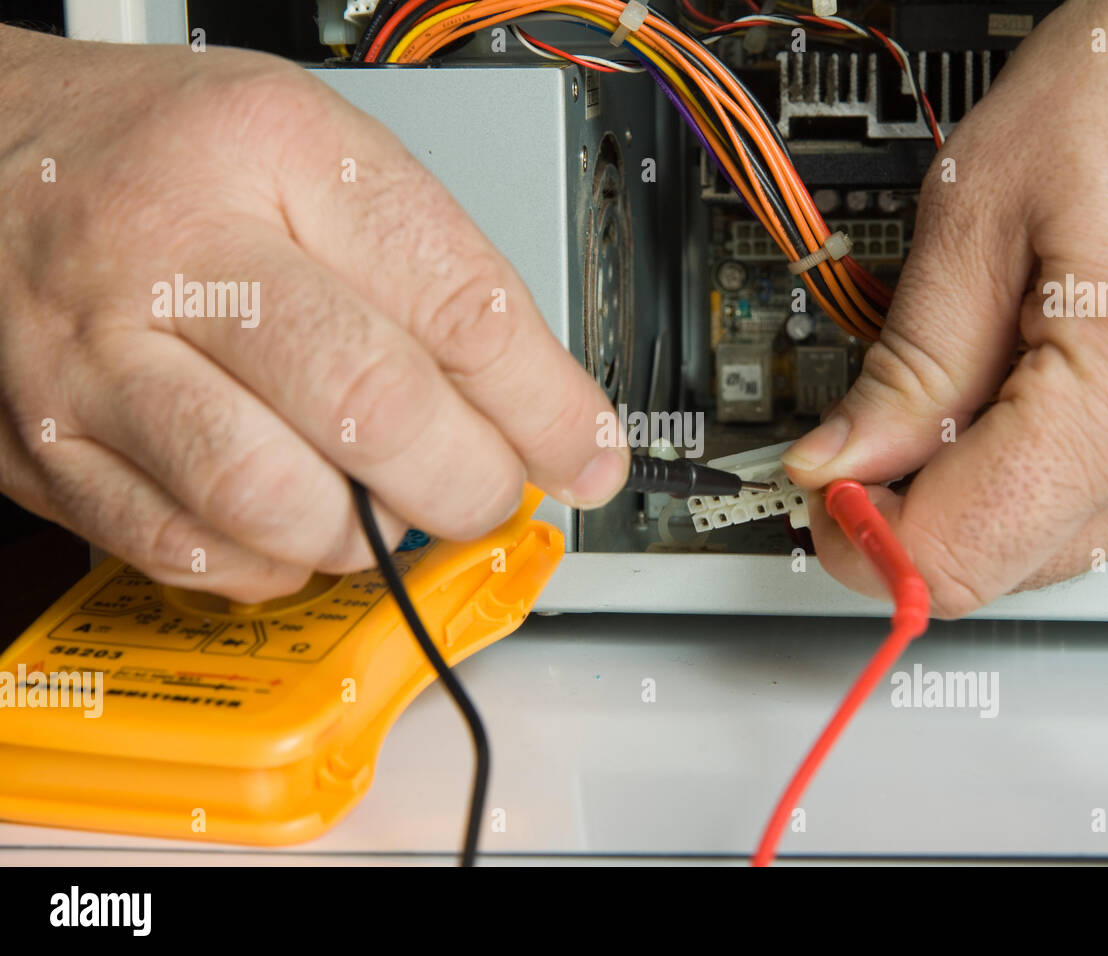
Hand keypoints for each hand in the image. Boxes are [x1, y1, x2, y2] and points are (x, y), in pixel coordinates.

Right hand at [0, 27, 627, 600]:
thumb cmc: (166, 154)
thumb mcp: (317, 154)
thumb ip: (435, 275)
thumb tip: (544, 414)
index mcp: (271, 154)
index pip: (457, 303)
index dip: (548, 405)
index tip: (589, 453)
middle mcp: (175, 253)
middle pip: (372, 409)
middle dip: (468, 482)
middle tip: (489, 489)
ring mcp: (98, 359)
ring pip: (275, 502)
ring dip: (370, 535)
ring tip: (387, 504)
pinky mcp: (49, 448)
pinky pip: (187, 551)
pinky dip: (271, 563)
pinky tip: (292, 522)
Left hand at [783, 0, 1107, 617]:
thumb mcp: (976, 219)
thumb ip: (904, 368)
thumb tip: (837, 462)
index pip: (957, 556)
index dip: (860, 536)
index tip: (819, 486)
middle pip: (999, 567)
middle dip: (907, 515)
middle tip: (859, 434)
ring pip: (1045, 542)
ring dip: (966, 491)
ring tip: (942, 386)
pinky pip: (1095, 495)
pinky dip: (1026, 466)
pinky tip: (1003, 388)